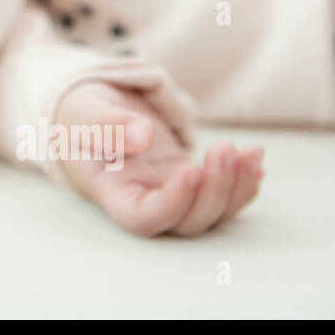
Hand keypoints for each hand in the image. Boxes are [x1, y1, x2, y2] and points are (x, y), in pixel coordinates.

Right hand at [55, 81, 263, 236]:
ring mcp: (169, 193)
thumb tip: (143, 135)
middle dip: (215, 191)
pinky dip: (243, 181)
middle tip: (224, 150)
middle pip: (188, 222)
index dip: (173, 204)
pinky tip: (254, 158)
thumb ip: (109, 126)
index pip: (144, 219)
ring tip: (251, 152)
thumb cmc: (80, 117)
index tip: (190, 170)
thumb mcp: (85, 114)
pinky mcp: (187, 180)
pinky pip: (222, 194)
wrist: (90, 112)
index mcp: (113, 193)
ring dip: (237, 188)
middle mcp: (144, 201)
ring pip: (212, 213)